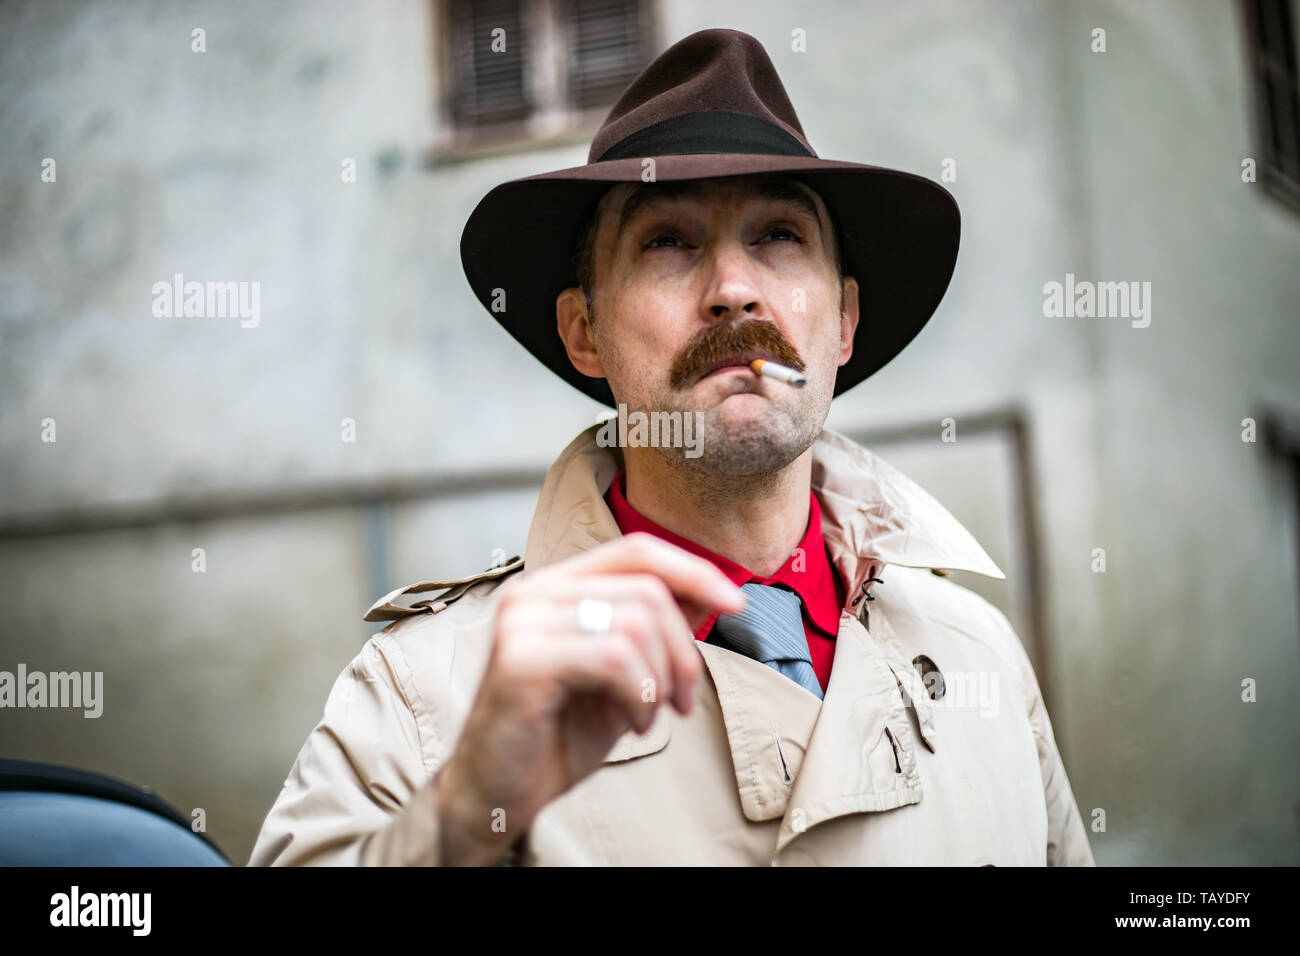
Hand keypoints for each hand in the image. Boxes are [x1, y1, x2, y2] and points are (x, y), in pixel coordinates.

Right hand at [435, 532, 745, 864]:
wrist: (498, 793)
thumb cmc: (557, 735)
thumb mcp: (624, 673)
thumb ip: (655, 627)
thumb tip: (709, 588)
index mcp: (556, 586)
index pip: (636, 550)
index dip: (693, 570)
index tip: (735, 603)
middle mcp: (533, 593)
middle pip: (647, 589)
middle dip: (683, 651)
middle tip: (682, 701)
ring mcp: (522, 622)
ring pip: (636, 622)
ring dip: (662, 679)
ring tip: (649, 715)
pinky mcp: (521, 661)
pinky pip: (614, 658)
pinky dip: (641, 696)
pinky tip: (633, 723)